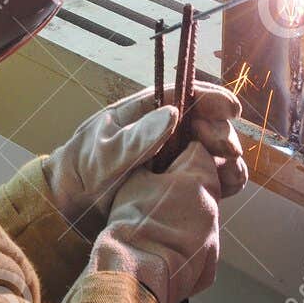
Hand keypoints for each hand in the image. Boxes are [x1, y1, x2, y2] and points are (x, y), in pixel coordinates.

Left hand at [43, 83, 246, 224]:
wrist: (70, 206)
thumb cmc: (82, 172)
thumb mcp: (106, 154)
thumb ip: (137, 137)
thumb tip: (173, 113)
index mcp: (146, 113)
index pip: (185, 96)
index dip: (212, 99)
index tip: (231, 109)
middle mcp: (165, 132)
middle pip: (205, 123)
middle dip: (222, 133)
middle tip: (228, 150)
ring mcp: (173, 157)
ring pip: (212, 150)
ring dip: (228, 158)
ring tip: (233, 170)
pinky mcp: (179, 182)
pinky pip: (209, 176)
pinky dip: (224, 179)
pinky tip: (230, 185)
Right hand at [90, 142, 221, 302]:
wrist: (135, 273)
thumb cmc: (133, 223)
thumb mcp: (134, 181)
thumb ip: (149, 161)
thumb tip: (152, 150)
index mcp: (198, 178)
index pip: (198, 152)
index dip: (179, 156)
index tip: (165, 166)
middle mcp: (213, 207)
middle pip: (203, 188)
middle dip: (184, 190)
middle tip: (156, 200)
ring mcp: (214, 239)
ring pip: (202, 220)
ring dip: (185, 221)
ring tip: (157, 230)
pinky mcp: (209, 266)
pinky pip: (200, 251)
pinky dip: (185, 250)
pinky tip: (162, 253)